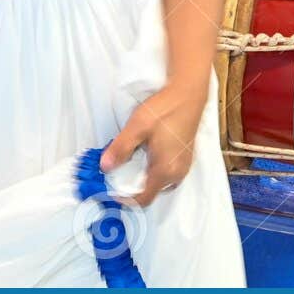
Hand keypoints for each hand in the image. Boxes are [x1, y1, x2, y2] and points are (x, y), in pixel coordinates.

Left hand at [99, 82, 206, 205]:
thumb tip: (105, 167)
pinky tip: (145, 154)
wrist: (189, 94)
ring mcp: (183, 167)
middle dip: (133, 187)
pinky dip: (153, 170)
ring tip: (129, 162)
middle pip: (151, 192)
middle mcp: (176, 174)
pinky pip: (167, 173)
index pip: (143, 199)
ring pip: (159, 183)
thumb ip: (120, 148)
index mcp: (165, 170)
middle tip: (116, 173)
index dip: (125, 199)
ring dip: (143, 178)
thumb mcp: (137, 126)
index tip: (110, 190)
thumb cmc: (164, 109)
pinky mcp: (185, 158)